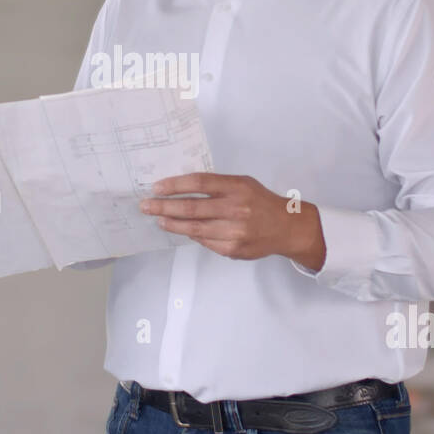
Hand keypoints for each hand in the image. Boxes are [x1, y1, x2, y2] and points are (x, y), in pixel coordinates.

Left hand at [139, 173, 325, 269]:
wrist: (287, 228)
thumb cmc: (261, 202)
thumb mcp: (242, 184)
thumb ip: (216, 186)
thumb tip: (181, 190)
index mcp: (237, 187)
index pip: (199, 183)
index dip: (174, 185)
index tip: (156, 187)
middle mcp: (235, 208)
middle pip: (191, 207)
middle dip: (163, 206)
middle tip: (146, 205)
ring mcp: (234, 231)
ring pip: (194, 228)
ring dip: (172, 223)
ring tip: (159, 219)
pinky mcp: (232, 249)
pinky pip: (204, 241)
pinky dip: (191, 235)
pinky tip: (181, 230)